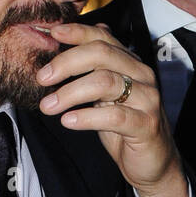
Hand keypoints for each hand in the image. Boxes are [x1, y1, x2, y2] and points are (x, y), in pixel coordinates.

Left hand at [36, 21, 188, 196]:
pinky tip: (67, 121)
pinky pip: (114, 116)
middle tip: (42, 78)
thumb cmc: (127, 127)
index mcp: (130, 63)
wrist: (153, 163)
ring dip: (70, 93)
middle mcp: (142, 75)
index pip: (103, 38)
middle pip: (102, 54)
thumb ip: (93, 71)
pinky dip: (86, 117)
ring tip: (47, 106)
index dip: (77, 32)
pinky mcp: (146, 125)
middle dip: (67, 63)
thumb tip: (69, 43)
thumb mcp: (106, 96)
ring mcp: (147, 99)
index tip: (52, 33)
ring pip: (106, 82)